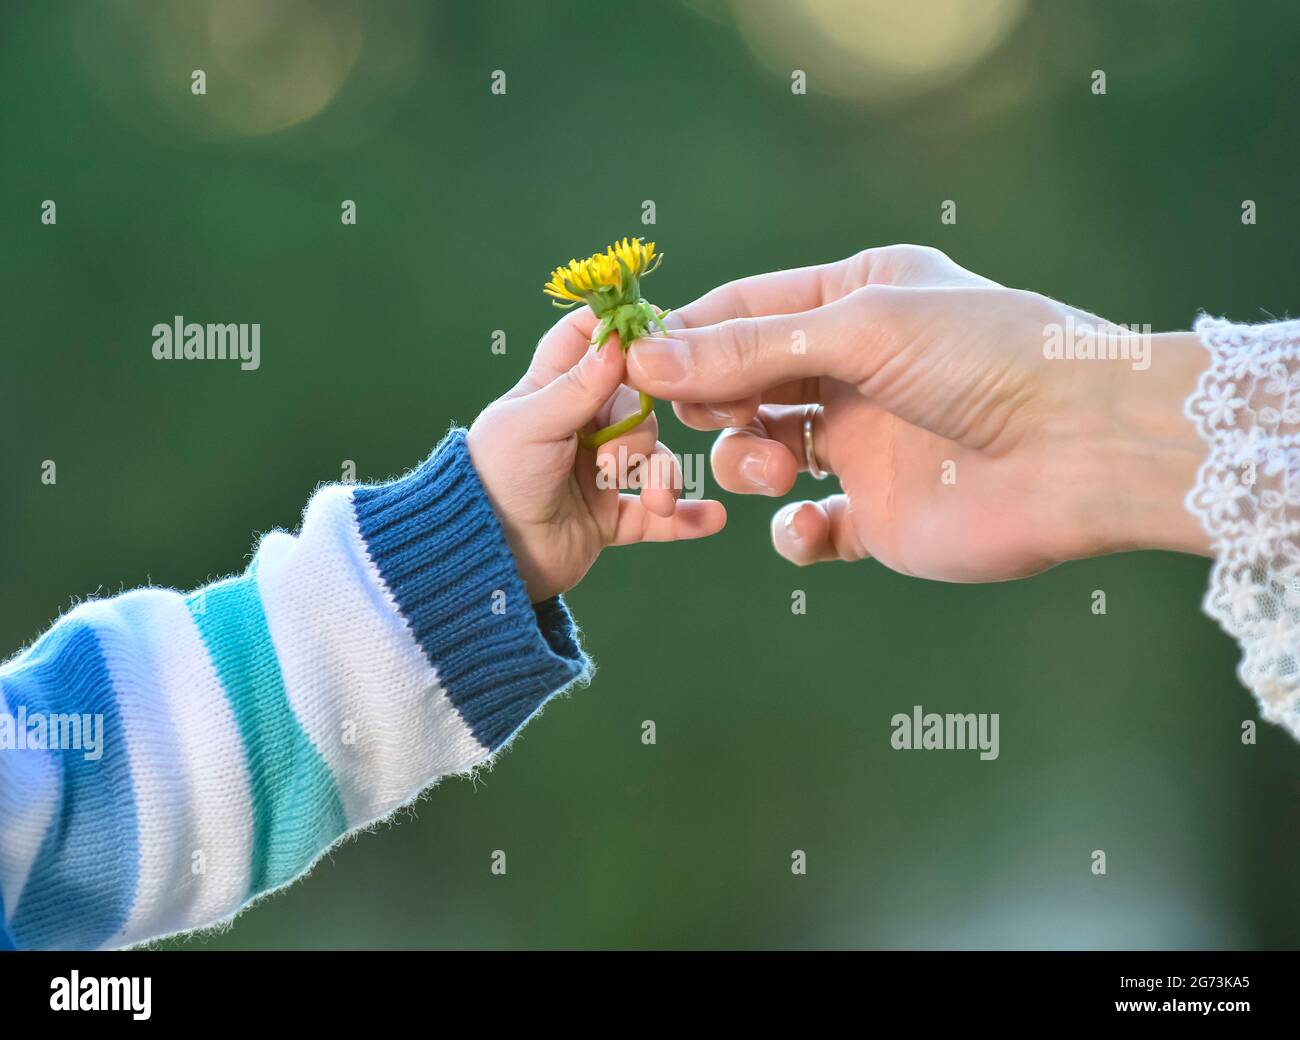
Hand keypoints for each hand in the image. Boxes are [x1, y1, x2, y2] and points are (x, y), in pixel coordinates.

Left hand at [468, 307, 725, 601]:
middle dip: (640, 433)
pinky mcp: (608, 518)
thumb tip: (618, 338)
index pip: (588, 341)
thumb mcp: (532, 424)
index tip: (653, 334)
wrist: (484, 558)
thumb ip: (579, 386)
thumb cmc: (493, 479)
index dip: (618, 332)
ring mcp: (596, 473)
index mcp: (551, 391)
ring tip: (657, 502)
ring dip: (662, 478)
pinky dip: (684, 517)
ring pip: (653, 459)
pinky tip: (712, 517)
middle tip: (614, 463)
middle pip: (637, 405)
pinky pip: (657, 516)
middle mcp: (579, 427)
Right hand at [626, 244, 1208, 580]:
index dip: (687, 336)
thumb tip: (646, 357)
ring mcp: (865, 446)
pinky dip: (795, 533)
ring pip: (761, 453)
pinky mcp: (878, 517)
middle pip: (742, 383)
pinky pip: (807, 529)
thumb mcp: (860, 330)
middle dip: (710, 399)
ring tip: (770, 466)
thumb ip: (751, 349)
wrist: (1084, 450)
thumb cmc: (986, 360)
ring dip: (746, 461)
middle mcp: (856, 371)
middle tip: (692, 413)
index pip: (746, 310)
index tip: (632, 361)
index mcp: (857, 300)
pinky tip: (814, 525)